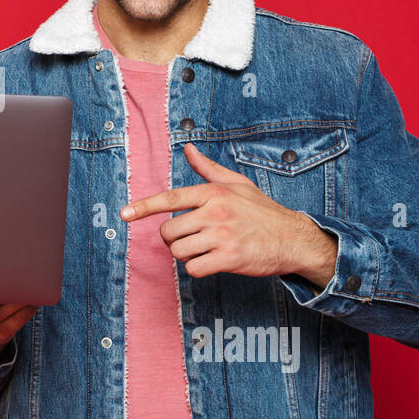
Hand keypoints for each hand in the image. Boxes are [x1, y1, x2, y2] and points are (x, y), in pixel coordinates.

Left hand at [120, 142, 335, 283]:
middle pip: (169, 232)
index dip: (144, 206)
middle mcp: (215, 212)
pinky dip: (198, 269)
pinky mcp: (229, 258)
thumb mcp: (237, 184)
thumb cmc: (263, 212)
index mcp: (213, 193)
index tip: (124, 214)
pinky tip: (213, 262)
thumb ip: (208, 169)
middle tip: (192, 238)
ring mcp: (222, 236)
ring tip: (206, 249)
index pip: (170, 199)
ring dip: (186, 255)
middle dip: (174, 239)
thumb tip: (188, 149)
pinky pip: (194, 269)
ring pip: (179, 252)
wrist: (293, 238)